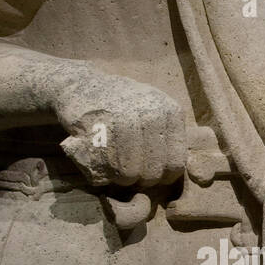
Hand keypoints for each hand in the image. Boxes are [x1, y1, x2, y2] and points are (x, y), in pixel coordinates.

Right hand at [56, 71, 186, 186]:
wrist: (80, 85)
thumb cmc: (120, 103)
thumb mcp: (152, 109)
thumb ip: (168, 135)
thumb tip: (184, 171)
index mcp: (170, 112)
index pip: (175, 165)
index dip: (161, 176)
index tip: (148, 171)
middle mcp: (152, 115)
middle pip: (153, 173)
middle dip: (139, 179)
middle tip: (126, 169)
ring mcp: (125, 121)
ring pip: (130, 174)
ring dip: (118, 177)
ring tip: (112, 164)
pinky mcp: (100, 129)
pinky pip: (108, 169)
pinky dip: (102, 172)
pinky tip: (99, 158)